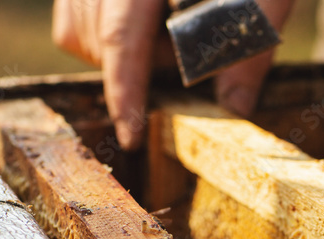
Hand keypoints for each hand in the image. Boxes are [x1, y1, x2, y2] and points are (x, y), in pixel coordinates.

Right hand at [53, 0, 294, 149]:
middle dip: (139, 67)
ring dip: (120, 56)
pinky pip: (73, 19)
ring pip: (77, 31)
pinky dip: (104, 40)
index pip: (122, 34)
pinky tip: (146, 31)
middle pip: (97, 37)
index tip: (131, 134)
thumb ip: (251, 48)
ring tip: (168, 37)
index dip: (125, 90)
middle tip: (185, 59)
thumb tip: (234, 106)